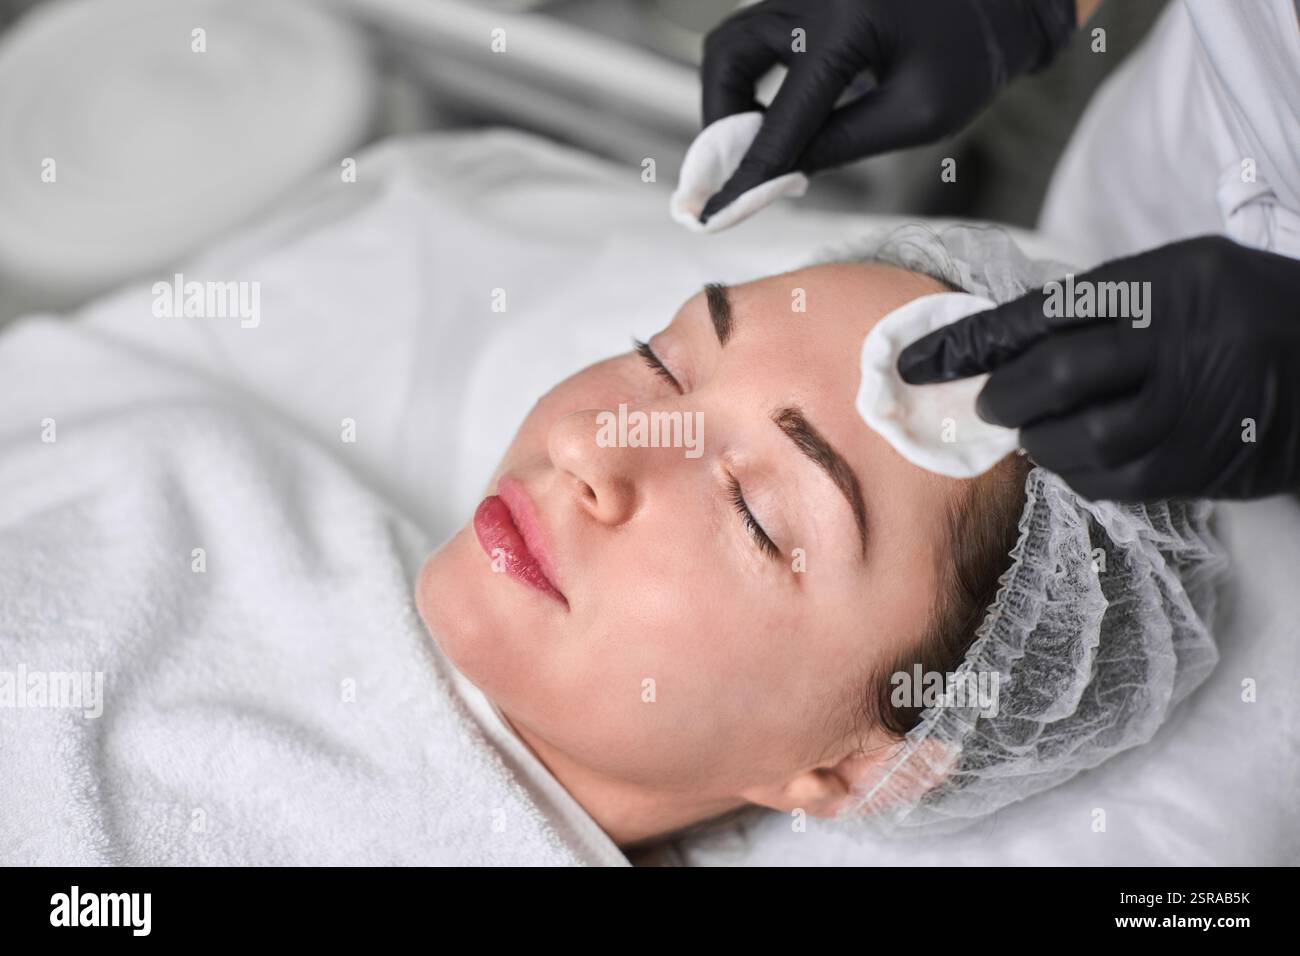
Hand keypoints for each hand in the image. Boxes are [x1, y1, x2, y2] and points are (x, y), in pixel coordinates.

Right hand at [698, 0, 1076, 222]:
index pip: (778, 117)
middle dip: (720, 119)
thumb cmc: (974, 54)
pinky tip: (777, 115)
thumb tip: (779, 175)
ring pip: (733, 41)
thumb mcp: (917, 116)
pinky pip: (757, 36)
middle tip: (737, 166)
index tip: (713, 214)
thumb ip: (841, 144)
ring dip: (729, 97)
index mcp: (846, 27)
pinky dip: (751, 78)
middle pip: (729, 57)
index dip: (744, 174)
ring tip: (756, 143)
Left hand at [896, 236, 1299, 500]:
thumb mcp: (1177, 273)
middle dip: (1003, 395)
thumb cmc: (1239, 305)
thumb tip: (1004, 342)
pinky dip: (1078, 475)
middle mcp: (1176, 344)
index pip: (1042, 313)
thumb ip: (1097, 303)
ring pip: (1084, 438)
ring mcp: (1191, 408)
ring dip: (1039, 442)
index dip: (968, 342)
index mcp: (1161, 284)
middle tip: (987, 405)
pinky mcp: (1201, 462)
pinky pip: (1117, 483)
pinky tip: (1074, 460)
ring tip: (1032, 433)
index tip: (914, 362)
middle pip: (1059, 375)